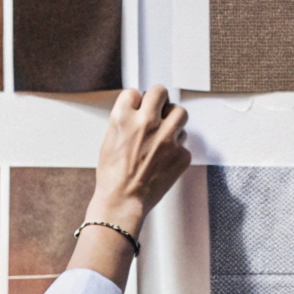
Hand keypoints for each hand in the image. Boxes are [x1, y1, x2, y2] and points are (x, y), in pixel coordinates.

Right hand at [67, 87, 190, 289]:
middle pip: (161, 92)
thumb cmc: (112, 175)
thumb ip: (125, 121)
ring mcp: (167, 137)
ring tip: (165, 135)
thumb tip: (139, 109)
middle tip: (158, 110)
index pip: (135, 92)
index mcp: (124, 117)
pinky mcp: (181, 153)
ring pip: (180, 113)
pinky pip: (184, 142)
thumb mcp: (109, 140)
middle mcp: (146, 122)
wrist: (123, 201)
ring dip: (173, 121)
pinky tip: (164, 160)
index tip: (138, 109)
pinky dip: (176, 148)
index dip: (137, 102)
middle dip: (159, 101)